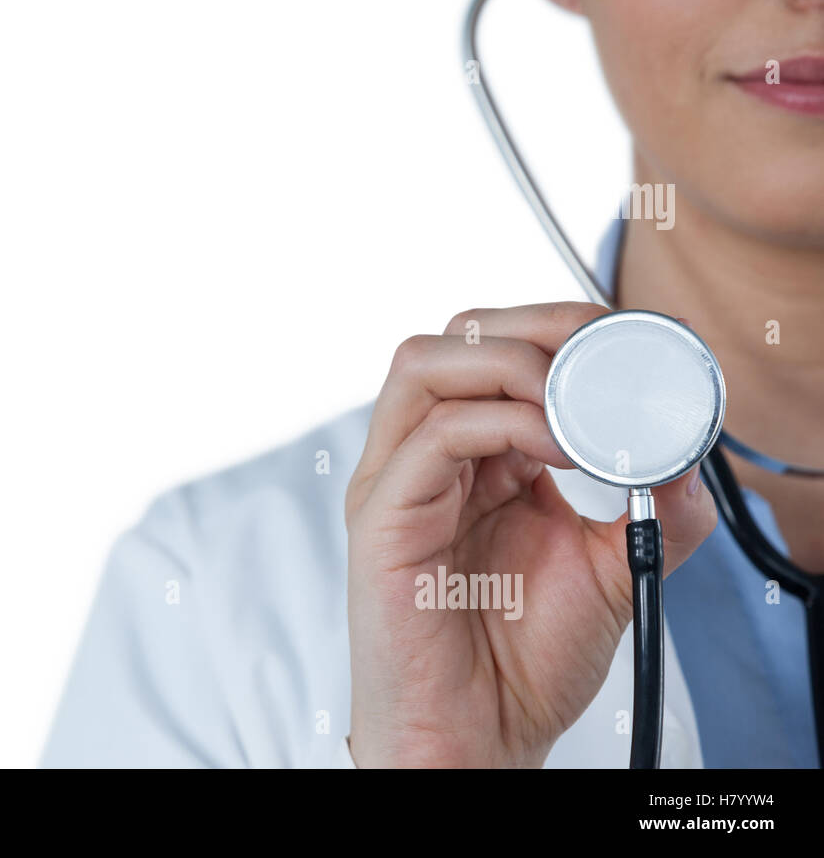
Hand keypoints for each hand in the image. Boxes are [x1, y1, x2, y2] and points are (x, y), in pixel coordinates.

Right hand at [345, 302, 716, 767]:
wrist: (477, 739)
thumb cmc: (519, 663)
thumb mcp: (609, 568)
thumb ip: (648, 506)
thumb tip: (682, 450)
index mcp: (469, 460)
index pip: (493, 351)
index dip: (557, 330)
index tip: (627, 343)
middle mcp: (422, 459)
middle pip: (453, 337)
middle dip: (535, 327)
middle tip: (602, 353)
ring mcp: (396, 483)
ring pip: (424, 364)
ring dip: (512, 364)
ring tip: (573, 402)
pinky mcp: (383, 519)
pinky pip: (432, 436)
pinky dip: (502, 423)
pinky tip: (557, 450)